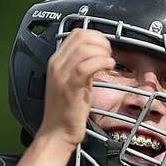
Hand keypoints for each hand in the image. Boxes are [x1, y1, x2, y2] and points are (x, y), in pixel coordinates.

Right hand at [39, 29, 114, 147]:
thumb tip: (97, 55)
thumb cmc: (66, 111)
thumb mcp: (72, 82)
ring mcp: (62, 75)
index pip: (76, 34)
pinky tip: (108, 67)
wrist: (57, 132)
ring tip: (109, 62)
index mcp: (56, 62)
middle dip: (100, 41)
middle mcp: (56, 65)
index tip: (104, 48)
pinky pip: (87, 66)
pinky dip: (102, 62)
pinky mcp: (70, 87)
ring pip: (84, 49)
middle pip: (81, 37)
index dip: (95, 36)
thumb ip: (81, 66)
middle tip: (108, 54)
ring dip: (102, 52)